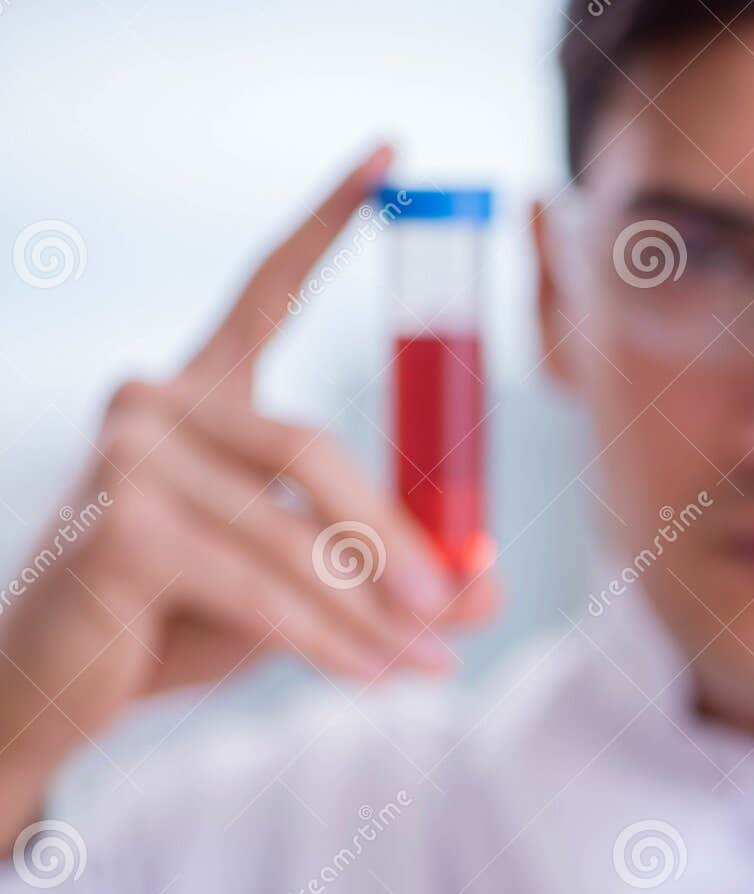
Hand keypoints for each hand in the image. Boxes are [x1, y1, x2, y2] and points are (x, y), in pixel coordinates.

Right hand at [0, 147, 499, 843]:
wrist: (64, 683)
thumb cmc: (180, 617)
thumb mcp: (298, 586)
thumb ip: (386, 575)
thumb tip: (492, 588)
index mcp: (204, 389)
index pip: (268, 284)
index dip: (329, 217)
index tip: (393, 153)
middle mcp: (158, 400)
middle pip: (313, 448)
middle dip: (396, 539)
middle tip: (457, 606)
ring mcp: (128, 455)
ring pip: (294, 534)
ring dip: (373, 611)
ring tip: (428, 664)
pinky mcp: (118, 528)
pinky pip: (259, 589)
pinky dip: (327, 643)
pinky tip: (373, 677)